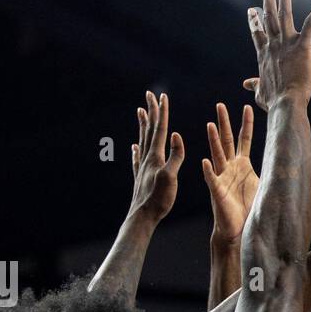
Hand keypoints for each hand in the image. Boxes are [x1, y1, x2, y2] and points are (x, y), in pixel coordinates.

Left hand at [129, 91, 185, 221]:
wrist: (142, 216)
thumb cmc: (159, 199)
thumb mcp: (171, 177)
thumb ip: (175, 156)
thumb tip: (176, 135)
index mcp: (156, 156)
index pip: (160, 129)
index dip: (162, 112)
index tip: (163, 96)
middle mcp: (147, 158)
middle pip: (150, 130)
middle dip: (151, 111)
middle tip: (149, 95)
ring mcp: (142, 167)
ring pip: (142, 140)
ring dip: (143, 125)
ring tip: (140, 112)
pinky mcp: (140, 177)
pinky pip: (137, 157)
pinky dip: (137, 149)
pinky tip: (134, 146)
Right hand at [202, 101, 257, 242]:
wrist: (239, 228)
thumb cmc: (249, 207)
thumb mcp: (263, 185)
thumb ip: (271, 171)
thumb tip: (290, 160)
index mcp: (242, 164)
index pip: (244, 139)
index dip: (246, 123)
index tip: (247, 106)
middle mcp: (230, 167)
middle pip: (227, 140)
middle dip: (224, 122)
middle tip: (220, 105)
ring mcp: (222, 177)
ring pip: (217, 154)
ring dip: (214, 140)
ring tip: (210, 125)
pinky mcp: (217, 191)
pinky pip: (212, 178)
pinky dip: (209, 170)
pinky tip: (206, 161)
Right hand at [241, 0, 310, 111]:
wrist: (285, 104)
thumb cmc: (274, 102)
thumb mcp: (260, 92)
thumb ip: (254, 85)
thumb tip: (246, 84)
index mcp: (264, 54)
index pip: (257, 33)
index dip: (254, 21)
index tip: (251, 10)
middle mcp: (273, 44)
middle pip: (268, 16)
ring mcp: (286, 43)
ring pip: (284, 12)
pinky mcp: (302, 45)